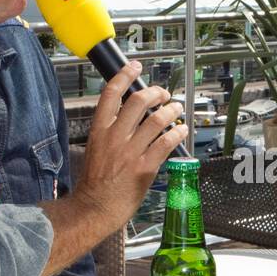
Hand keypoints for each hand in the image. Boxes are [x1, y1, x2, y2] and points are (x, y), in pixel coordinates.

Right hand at [74, 60, 185, 231]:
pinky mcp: (145, 167)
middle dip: (156, 92)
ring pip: (157, 119)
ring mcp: (130, 152)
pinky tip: (182, 130)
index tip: (136, 67)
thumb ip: (111, 133)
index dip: (125, 76)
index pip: (111, 94)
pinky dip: (178, 132)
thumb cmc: (95, 184)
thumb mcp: (95, 150)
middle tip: (164, 94)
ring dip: (172, 110)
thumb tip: (130, 120)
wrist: (94, 208)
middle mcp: (114, 137)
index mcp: (99, 131)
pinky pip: (167, 142)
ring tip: (177, 109)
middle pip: (138, 101)